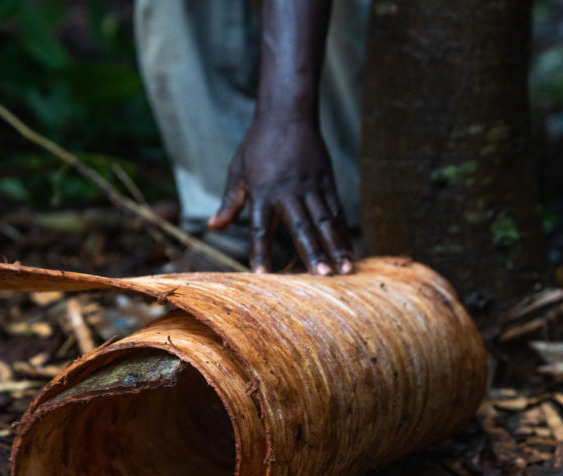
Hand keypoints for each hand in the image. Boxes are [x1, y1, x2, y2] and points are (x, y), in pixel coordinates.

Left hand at [207, 115, 353, 274]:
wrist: (287, 112)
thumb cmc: (257, 144)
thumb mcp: (237, 171)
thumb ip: (229, 202)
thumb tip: (213, 226)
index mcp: (263, 193)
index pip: (260, 229)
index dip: (260, 253)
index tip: (262, 275)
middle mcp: (289, 192)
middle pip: (302, 227)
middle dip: (313, 252)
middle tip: (322, 276)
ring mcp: (311, 187)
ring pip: (325, 222)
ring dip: (335, 247)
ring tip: (344, 270)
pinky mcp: (327, 181)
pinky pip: (336, 211)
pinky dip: (343, 232)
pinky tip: (349, 251)